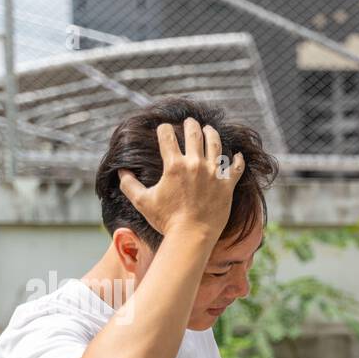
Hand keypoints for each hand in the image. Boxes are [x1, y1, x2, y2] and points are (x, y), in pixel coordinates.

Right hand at [117, 117, 245, 240]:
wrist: (192, 236)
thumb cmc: (166, 220)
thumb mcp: (142, 201)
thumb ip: (128, 184)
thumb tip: (120, 171)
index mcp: (174, 165)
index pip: (167, 135)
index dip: (164, 129)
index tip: (164, 129)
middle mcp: (195, 164)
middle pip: (195, 133)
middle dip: (191, 124)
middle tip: (190, 121)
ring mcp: (213, 174)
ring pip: (216, 144)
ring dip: (212, 133)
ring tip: (209, 129)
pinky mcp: (227, 185)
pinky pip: (236, 167)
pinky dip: (238, 159)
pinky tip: (237, 154)